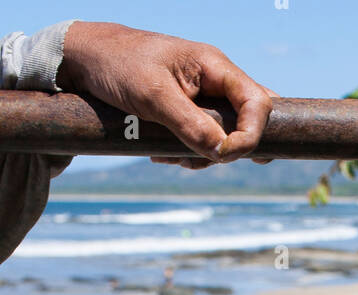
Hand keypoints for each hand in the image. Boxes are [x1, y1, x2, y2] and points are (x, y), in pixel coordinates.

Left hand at [58, 22, 275, 168]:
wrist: (87, 61)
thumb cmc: (119, 66)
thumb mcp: (153, 96)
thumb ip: (191, 125)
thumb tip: (223, 154)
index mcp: (214, 66)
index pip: (259, 103)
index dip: (252, 135)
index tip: (225, 156)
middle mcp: (215, 81)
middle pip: (250, 121)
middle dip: (232, 148)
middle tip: (205, 159)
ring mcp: (203, 99)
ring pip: (227, 138)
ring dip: (202, 156)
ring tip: (168, 155)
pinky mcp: (188, 113)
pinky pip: (204, 141)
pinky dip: (188, 154)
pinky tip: (162, 152)